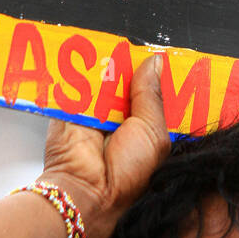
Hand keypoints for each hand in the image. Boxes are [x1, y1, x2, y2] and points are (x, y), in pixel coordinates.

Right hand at [35, 52, 170, 237]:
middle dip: (135, 64)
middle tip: (142, 46)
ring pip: (104, 75)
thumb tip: (154, 62)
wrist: (84, 191)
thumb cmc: (126, 173)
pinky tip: (92, 56)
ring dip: (108, 64)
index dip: (163, 74)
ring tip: (116, 50)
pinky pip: (76, 79)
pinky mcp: (68, 106)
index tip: (170, 53)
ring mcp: (94, 110)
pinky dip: (83, 69)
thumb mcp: (153, 132)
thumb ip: (151, 94)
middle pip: (130, 79)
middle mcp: (121, 117)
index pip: (156, 92)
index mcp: (145, 127)